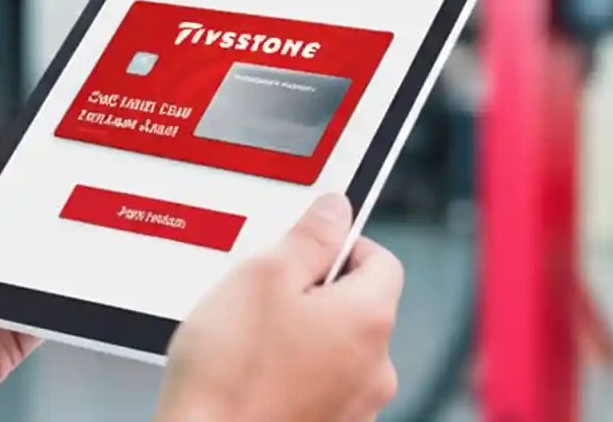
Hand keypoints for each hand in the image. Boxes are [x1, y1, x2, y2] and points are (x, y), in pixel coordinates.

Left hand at [0, 138, 40, 421]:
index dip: (16, 186)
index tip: (44, 160)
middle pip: (20, 238)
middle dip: (38, 219)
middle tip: (62, 194)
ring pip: (36, 275)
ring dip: (46, 258)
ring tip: (55, 236)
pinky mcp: (6, 346)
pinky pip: (42, 318)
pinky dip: (54, 301)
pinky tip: (54, 280)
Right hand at [155, 194, 403, 421]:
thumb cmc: (230, 373)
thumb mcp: (262, 276)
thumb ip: (309, 237)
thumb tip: (336, 211)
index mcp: (369, 319)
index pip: (382, 260)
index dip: (342, 245)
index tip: (306, 247)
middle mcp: (377, 368)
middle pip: (360, 306)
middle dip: (317, 293)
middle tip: (265, 295)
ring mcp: (356, 408)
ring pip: (339, 349)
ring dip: (305, 336)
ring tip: (252, 340)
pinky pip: (322, 386)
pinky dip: (296, 375)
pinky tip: (255, 375)